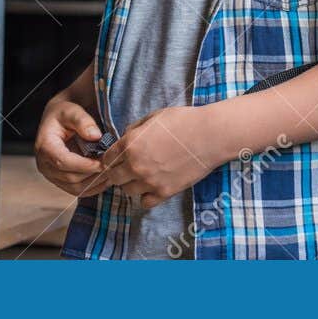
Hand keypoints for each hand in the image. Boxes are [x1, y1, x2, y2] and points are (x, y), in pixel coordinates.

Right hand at [33, 95, 108, 197]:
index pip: (63, 162)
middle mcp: (44, 164)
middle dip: (93, 174)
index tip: (103, 162)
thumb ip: (82, 120)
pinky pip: (76, 190)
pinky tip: (106, 180)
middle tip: (113, 167)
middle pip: (70, 177)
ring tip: (112, 174)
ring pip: (74, 188)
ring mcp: (51, 174)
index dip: (84, 165)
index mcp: (45, 146)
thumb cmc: (64, 113)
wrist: (58, 119)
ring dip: (95, 183)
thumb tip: (95, 136)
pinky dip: (92, 188)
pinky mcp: (59, 180)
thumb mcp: (71, 110)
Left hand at [88, 105, 223, 209]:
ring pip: (127, 191)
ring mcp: (150, 181)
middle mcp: (136, 165)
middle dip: (117, 172)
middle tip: (128, 167)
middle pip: (113, 177)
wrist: (210, 135)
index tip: (116, 158)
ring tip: (144, 175)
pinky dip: (146, 196)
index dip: (110, 158)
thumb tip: (126, 138)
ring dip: (132, 183)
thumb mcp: (155, 116)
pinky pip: (144, 202)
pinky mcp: (164, 192)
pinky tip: (153, 186)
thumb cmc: (185, 121)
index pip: (107, 158)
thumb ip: (135, 129)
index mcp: (131, 144)